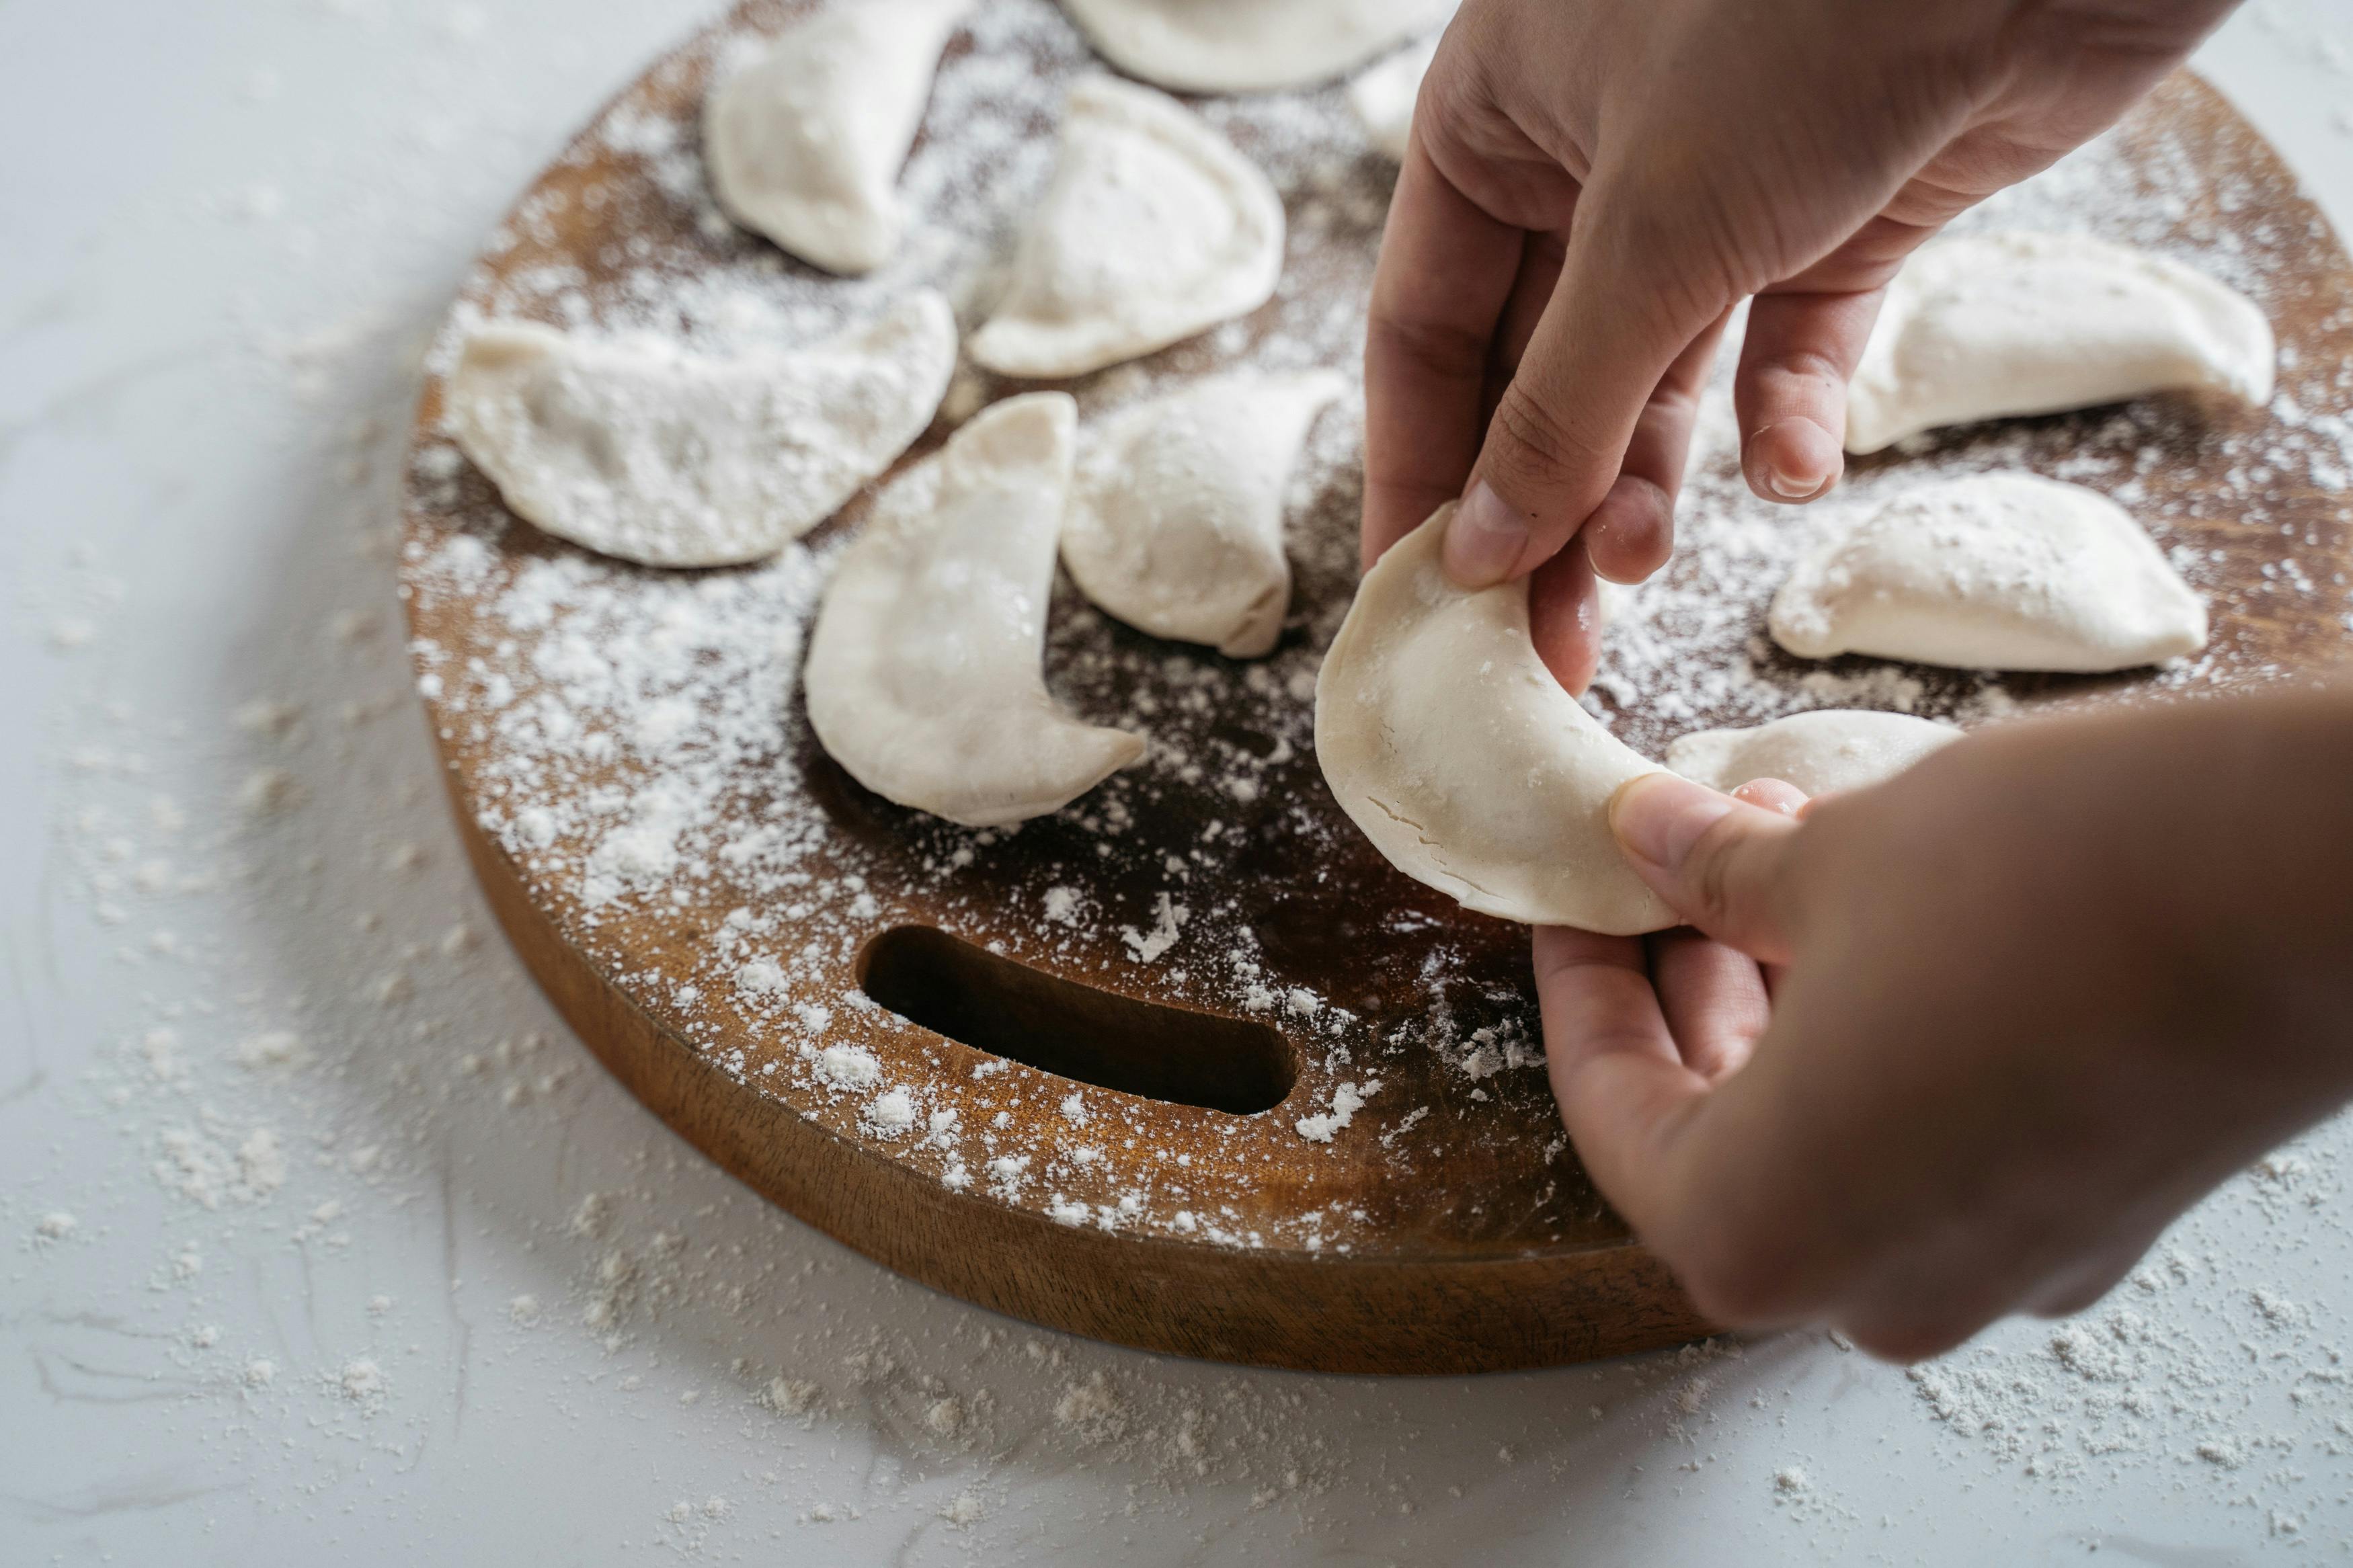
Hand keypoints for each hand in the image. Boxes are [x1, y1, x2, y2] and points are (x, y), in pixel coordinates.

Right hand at [1362, 0, 2235, 690]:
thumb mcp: (1652, 230)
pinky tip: (1795, 472)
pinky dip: (1784, 416)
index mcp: (1493, 122)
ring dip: (1649, 480)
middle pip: (1535, 373)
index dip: (1420, 473)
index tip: (1422, 604)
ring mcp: (1719, 187)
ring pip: (1655, 375)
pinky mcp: (1839, 214)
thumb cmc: (1804, 18)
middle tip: (1543, 642)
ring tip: (1648, 569)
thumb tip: (1480, 555)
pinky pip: (1785, 346)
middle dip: (1543, 506)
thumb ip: (1562, 404)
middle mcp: (1589, 156)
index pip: (1422, 331)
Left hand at [1537, 690, 2352, 1358]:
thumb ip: (1713, 876)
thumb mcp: (1834, 858)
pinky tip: (1877, 915)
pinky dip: (1880, 1040)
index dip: (1581, 988)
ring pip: (1829, 1139)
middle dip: (1689, 987)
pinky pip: (1934, 1144)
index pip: (1612, 1115)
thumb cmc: (2056, 884)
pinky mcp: (2088, 1219)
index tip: (1576, 900)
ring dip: (1783, 1002)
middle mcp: (1874, 1287)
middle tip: (1671, 867)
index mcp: (1765, 1231)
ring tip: (1772, 855)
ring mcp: (1995, 1268)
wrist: (2314, 886)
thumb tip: (1649, 842)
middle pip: (1718, 1138)